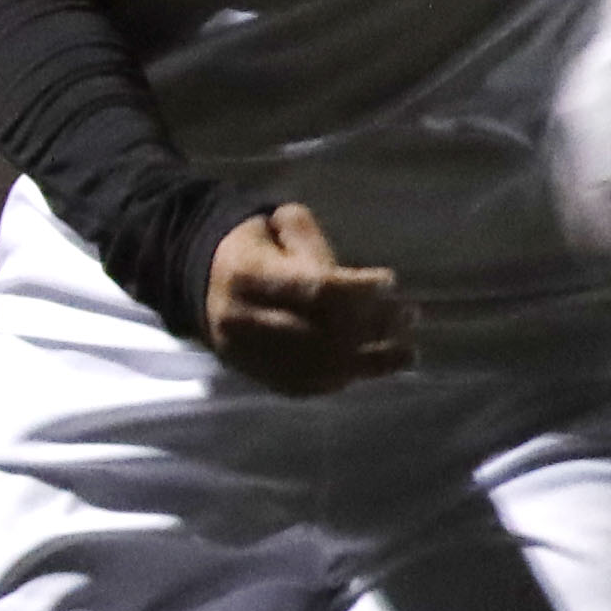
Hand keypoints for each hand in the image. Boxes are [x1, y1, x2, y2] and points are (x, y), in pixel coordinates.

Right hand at [205, 201, 412, 395]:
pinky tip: (377, 365)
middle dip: (372, 327)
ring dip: (371, 361)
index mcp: (245, 276)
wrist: (202, 282)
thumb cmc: (252, 247)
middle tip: (408, 314)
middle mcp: (243, 321)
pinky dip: (347, 376)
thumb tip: (356, 282)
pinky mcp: (255, 375)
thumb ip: (312, 241)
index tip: (390, 281)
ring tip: (408, 350)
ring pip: (318, 366)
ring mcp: (247, 355)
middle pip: (320, 333)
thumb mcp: (275, 225)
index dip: (358, 289)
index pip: (313, 290)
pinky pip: (308, 385)